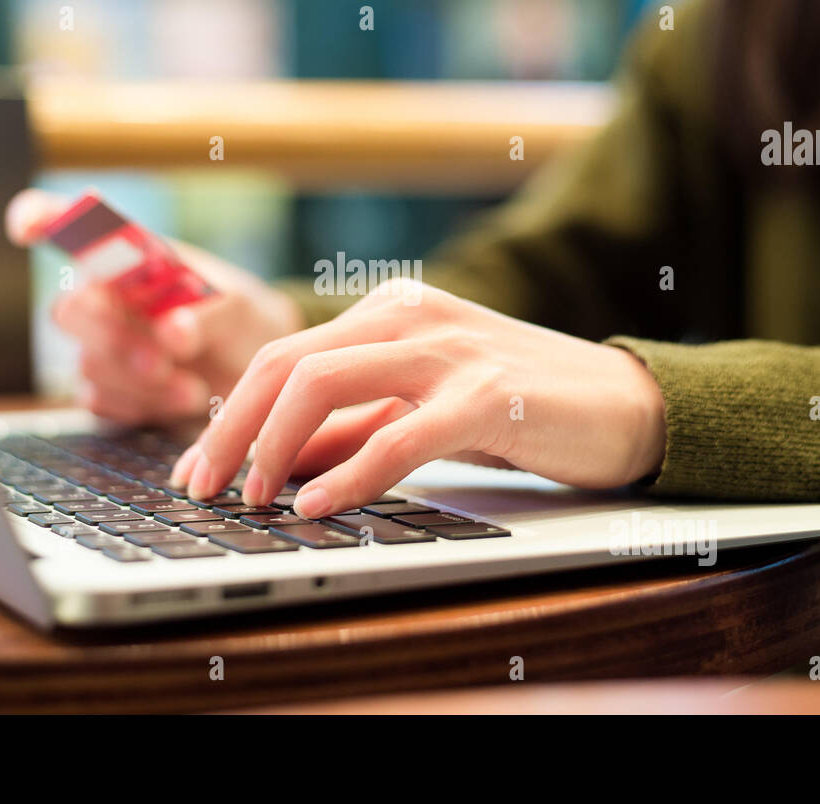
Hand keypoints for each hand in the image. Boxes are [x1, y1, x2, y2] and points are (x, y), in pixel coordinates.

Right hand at [4, 188, 302, 423]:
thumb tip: (173, 332)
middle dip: (114, 338)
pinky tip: (182, 397)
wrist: (257, 374)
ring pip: (88, 363)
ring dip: (141, 380)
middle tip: (163, 359)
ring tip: (193, 386)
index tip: (29, 225)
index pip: (73, 227)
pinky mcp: (108, 392)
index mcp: (129, 258)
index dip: (42, 218)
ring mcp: (101, 346)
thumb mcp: (239, 305)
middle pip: (70, 311)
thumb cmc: (242, 322)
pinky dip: (143, 404)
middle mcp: (106, 299)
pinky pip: (100, 402)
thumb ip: (207, 314)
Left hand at [170, 279, 667, 518]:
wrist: (622, 404)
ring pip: (325, 385)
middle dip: (230, 430)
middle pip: (286, 364)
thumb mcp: (419, 407)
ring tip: (253, 499)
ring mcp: (448, 349)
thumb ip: (352, 426)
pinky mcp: (486, 395)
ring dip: (274, 448)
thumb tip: (275, 461)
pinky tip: (318, 508)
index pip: (282, 356)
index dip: (229, 415)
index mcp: (388, 311)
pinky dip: (348, 474)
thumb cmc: (518, 407)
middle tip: (202, 488)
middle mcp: (409, 315)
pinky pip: (397, 436)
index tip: (197, 467)